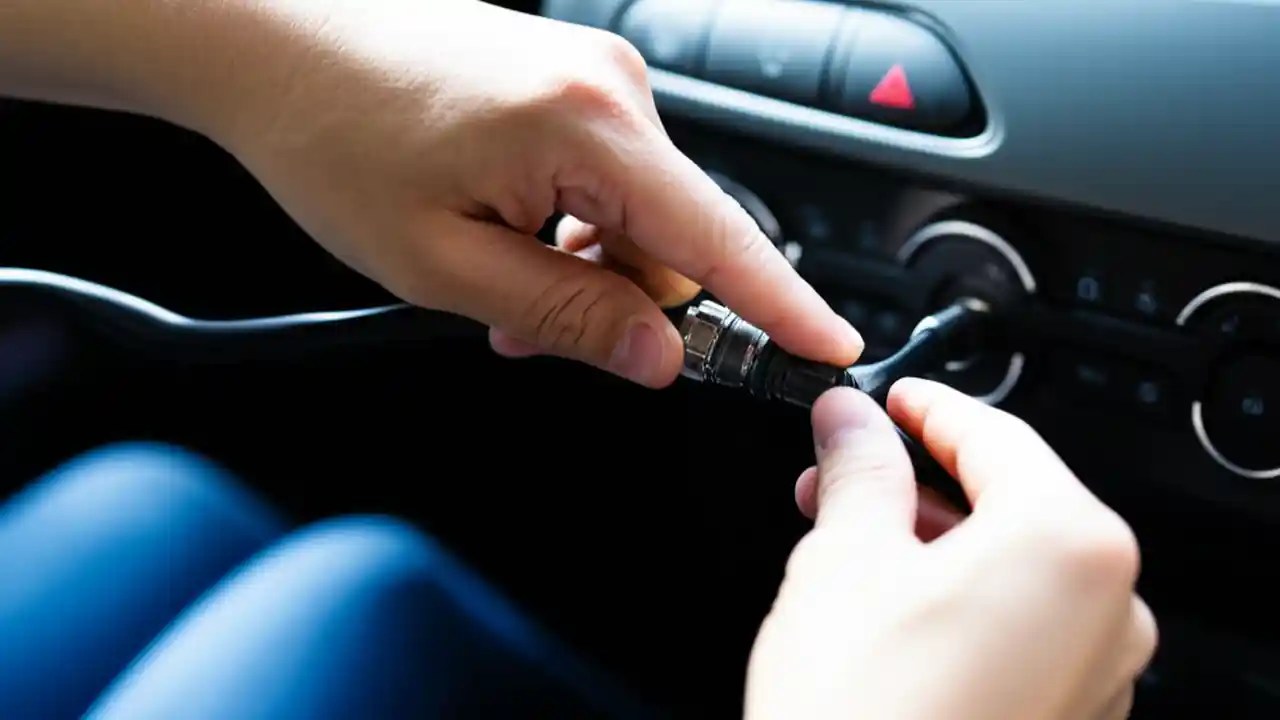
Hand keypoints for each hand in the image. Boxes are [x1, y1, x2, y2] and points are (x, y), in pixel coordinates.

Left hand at [194, 0, 860, 386]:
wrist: (269, 38)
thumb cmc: (333, 132)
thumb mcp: (443, 264)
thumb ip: (566, 315)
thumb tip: (658, 354)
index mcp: (590, 127)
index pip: (718, 239)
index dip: (780, 307)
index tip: (831, 348)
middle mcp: (611, 88)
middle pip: (677, 237)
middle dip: (625, 303)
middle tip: (534, 336)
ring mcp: (593, 77)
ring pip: (637, 214)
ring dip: (585, 266)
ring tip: (491, 281)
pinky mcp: (569, 80)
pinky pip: (606, 177)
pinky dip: (571, 224)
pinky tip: (505, 235)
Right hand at [746, 381, 1156, 719]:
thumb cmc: (861, 718)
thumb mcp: (842, 560)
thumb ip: (858, 469)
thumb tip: (852, 422)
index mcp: (1069, 546)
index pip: (996, 434)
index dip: (926, 406)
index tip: (887, 397)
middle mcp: (1108, 611)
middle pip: (1009, 502)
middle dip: (917, 481)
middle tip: (843, 470)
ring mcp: (1097, 675)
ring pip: (1010, 567)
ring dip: (930, 542)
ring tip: (845, 538)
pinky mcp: (1067, 719)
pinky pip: (1018, 626)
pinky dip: (958, 600)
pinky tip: (884, 605)